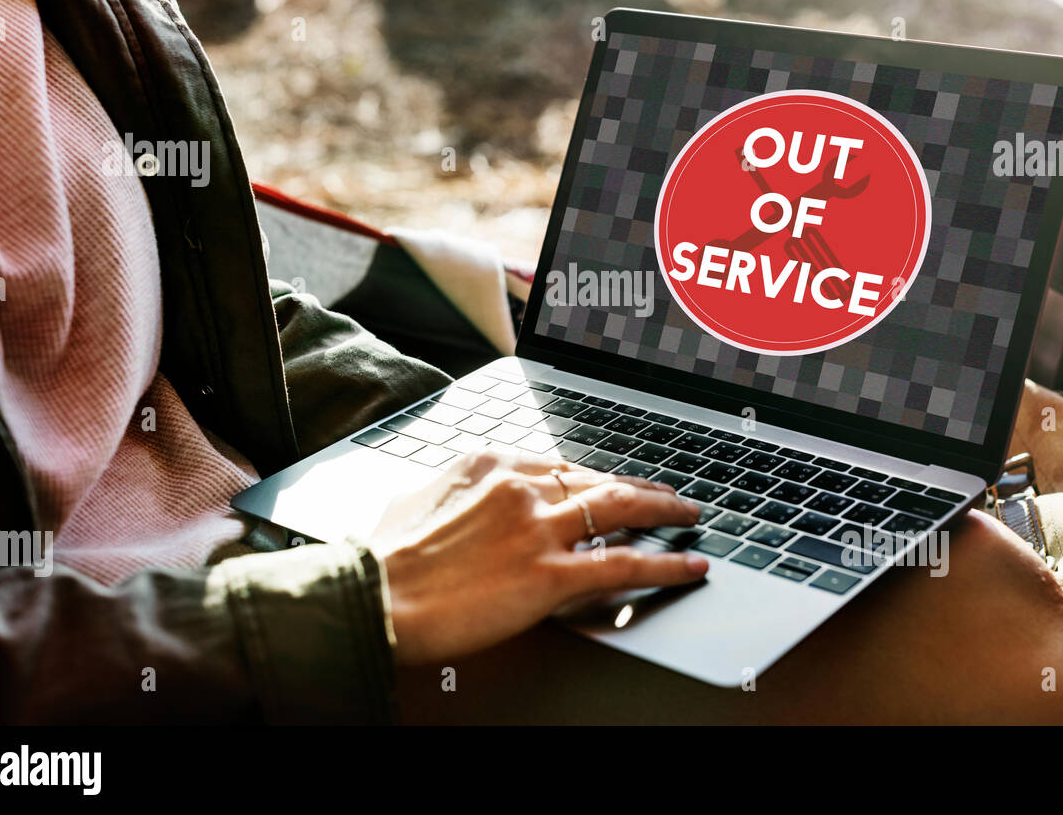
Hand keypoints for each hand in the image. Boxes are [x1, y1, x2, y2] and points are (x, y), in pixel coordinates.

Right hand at [373, 449, 707, 665]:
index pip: (562, 464)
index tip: (614, 485)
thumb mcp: (417, 500)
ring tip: (690, 515)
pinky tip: (690, 566)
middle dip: (642, 486)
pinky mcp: (548, 575)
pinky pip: (624, 565)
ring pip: (622, 510)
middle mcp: (521, 486)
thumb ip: (456, 492)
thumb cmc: (384, 559)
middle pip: (600, 479)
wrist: (372, 599)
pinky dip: (666, 564)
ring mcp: (538, 529)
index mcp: (490, 462)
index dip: (597, 477)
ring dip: (665, 511)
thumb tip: (464, 498)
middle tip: (669, 494)